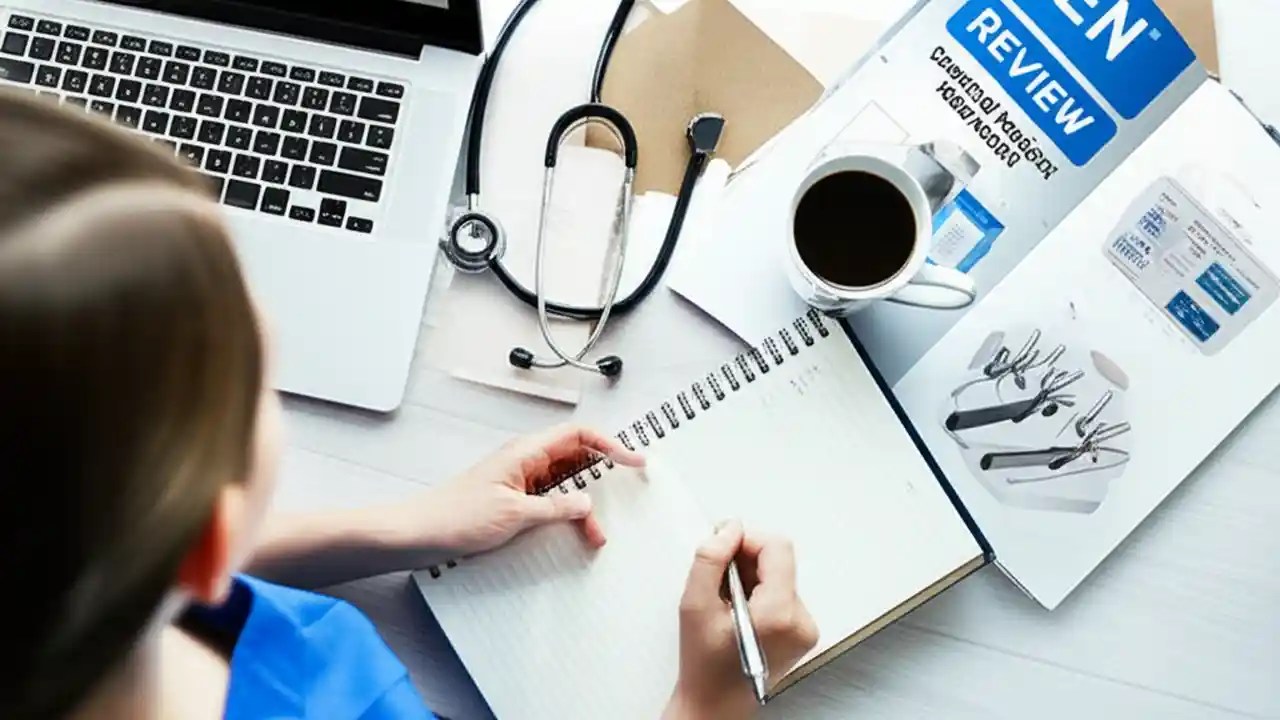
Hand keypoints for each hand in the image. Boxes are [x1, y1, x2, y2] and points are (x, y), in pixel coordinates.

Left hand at [413, 424, 643, 556]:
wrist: (418, 534)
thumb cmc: (457, 518)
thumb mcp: (515, 515)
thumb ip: (555, 507)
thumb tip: (586, 502)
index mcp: (525, 452)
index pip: (578, 434)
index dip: (610, 444)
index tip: (634, 461)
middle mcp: (524, 461)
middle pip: (575, 458)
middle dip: (602, 478)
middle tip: (626, 495)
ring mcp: (518, 480)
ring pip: (564, 484)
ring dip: (582, 505)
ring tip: (594, 534)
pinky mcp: (511, 500)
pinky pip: (548, 500)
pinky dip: (565, 513)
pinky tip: (572, 532)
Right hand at [664, 522, 818, 719]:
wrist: (715, 705)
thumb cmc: (703, 667)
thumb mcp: (694, 606)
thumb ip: (711, 559)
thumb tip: (729, 529)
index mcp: (779, 613)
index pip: (776, 547)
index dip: (745, 538)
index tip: (721, 543)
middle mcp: (801, 620)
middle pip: (779, 560)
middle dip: (745, 558)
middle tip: (716, 575)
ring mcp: (805, 627)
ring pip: (779, 574)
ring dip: (749, 575)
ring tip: (724, 598)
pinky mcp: (801, 631)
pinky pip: (782, 592)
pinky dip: (758, 590)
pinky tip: (737, 609)